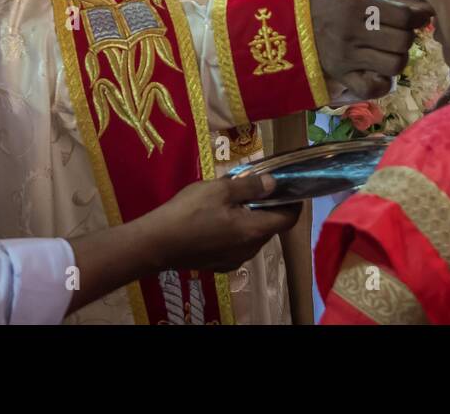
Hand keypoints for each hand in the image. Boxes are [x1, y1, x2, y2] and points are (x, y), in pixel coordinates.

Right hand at [142, 176, 300, 273]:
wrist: (156, 244)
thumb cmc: (189, 212)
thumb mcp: (219, 190)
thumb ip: (249, 186)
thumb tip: (274, 183)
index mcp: (254, 231)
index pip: (288, 219)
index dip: (293, 202)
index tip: (288, 186)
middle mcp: (249, 250)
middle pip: (271, 227)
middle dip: (269, 207)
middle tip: (255, 186)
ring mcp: (234, 260)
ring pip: (253, 236)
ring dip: (251, 218)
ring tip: (234, 200)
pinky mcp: (220, 265)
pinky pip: (238, 245)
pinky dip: (237, 230)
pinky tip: (218, 219)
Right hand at [309, 0, 434, 99]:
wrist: (290, 21)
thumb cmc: (329, 2)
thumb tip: (426, 8)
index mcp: (358, 4)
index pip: (405, 16)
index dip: (418, 17)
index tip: (417, 17)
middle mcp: (353, 30)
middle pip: (403, 41)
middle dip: (407, 37)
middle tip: (398, 33)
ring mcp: (347, 56)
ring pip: (394, 65)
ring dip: (398, 58)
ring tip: (389, 51)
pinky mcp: (341, 75)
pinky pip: (372, 88)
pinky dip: (382, 83)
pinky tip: (379, 72)